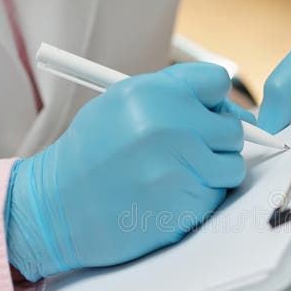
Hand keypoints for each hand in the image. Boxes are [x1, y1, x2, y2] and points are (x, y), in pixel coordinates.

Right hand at [5, 63, 246, 280]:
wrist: (56, 208)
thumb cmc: (88, 156)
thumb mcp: (119, 104)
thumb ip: (170, 96)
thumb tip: (226, 107)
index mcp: (153, 94)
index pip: (217, 82)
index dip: (213, 100)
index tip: (207, 113)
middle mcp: (171, 127)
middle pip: (233, 127)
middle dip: (217, 140)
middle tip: (190, 150)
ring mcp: (181, 168)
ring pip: (232, 165)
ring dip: (213, 172)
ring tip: (175, 174)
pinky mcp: (186, 205)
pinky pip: (217, 196)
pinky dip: (200, 198)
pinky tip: (167, 197)